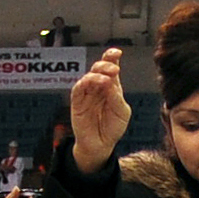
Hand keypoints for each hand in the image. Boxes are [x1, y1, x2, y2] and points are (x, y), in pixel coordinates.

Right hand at [69, 49, 130, 171]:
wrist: (101, 145)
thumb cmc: (112, 128)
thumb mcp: (121, 112)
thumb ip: (116, 97)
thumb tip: (110, 82)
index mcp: (111, 87)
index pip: (110, 67)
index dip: (111, 57)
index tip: (117, 52)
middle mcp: (98, 88)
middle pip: (98, 68)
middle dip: (105, 65)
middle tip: (114, 69)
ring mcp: (87, 94)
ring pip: (88, 77)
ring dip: (96, 75)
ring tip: (106, 80)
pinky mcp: (77, 102)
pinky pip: (78, 89)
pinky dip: (84, 83)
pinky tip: (91, 83)